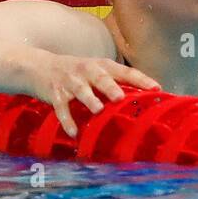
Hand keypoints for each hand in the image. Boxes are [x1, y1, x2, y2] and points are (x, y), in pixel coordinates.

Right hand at [27, 53, 159, 137]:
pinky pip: (61, 108)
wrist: (40, 67)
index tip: (157, 88)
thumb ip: (117, 83)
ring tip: (98, 110)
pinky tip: (74, 132)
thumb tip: (145, 100)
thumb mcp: (97, 72)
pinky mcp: (55, 94)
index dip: (141, 79)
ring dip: (89, 100)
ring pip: (81, 90)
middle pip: (101, 77)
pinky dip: (67, 120)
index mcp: (103, 66)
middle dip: (110, 87)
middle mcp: (87, 71)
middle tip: (120, 97)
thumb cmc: (78, 73)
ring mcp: (70, 82)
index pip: (125, 71)